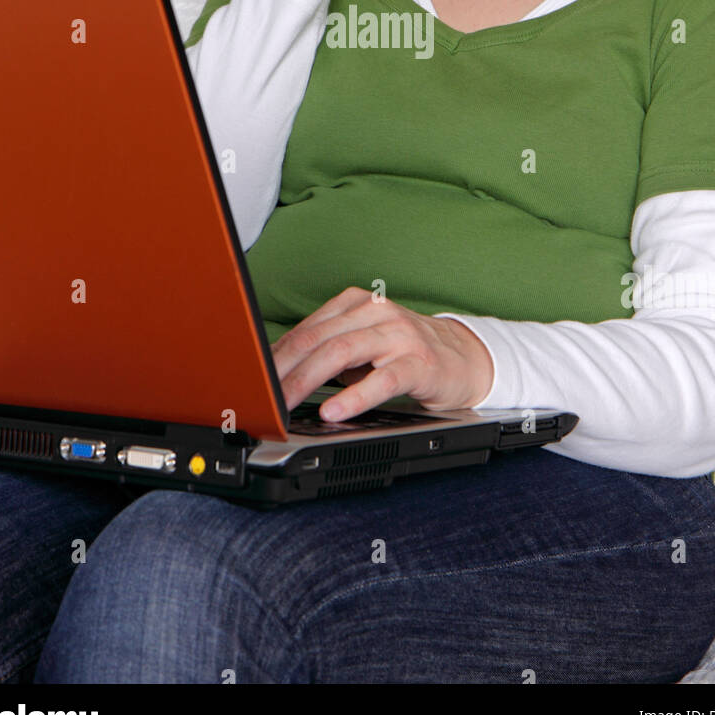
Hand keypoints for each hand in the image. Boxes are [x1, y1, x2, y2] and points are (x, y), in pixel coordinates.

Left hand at [271, 286, 494, 420]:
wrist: (464, 358)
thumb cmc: (404, 354)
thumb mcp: (360, 347)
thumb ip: (325, 353)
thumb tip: (275, 374)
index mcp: (354, 304)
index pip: (305, 329)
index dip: (273, 356)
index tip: (250, 380)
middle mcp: (375, 312)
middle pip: (317, 339)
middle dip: (282, 370)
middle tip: (259, 397)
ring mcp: (399, 335)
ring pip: (342, 353)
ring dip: (307, 380)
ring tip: (284, 402)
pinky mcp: (419, 362)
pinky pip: (382, 379)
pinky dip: (354, 396)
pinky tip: (334, 410)